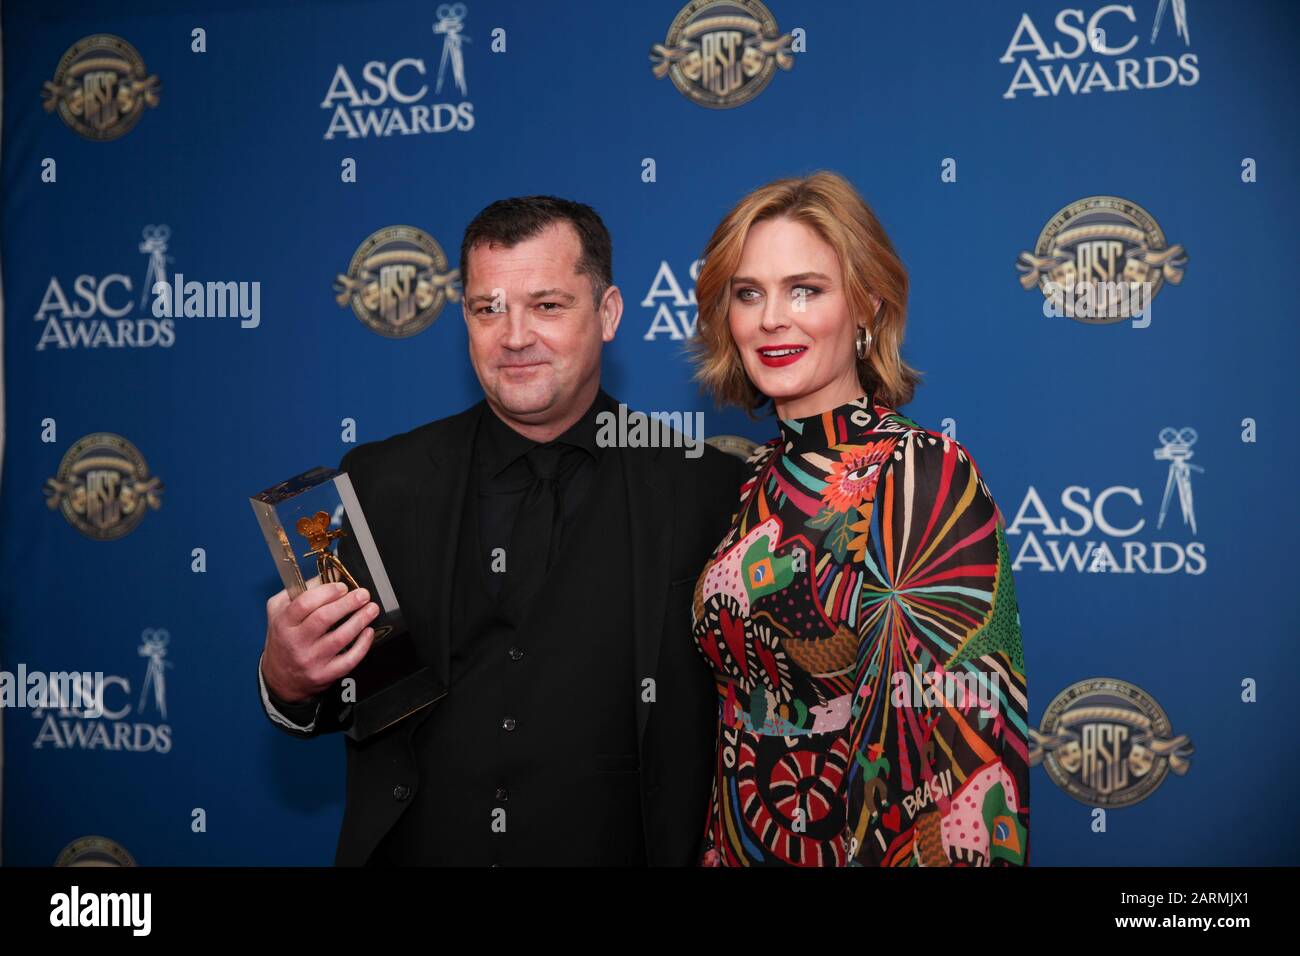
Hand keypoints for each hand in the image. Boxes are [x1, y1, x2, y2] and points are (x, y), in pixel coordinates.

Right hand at [261, 579, 378, 702]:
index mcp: (284, 624)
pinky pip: (348, 660)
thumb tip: (327, 576)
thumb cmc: (283, 639)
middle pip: (323, 619)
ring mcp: (311, 660)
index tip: (342, 587)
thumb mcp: (279, 612)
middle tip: (363, 594)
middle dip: (347, 603)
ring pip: (339, 638)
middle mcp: (296, 642)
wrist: (280, 678)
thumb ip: (299, 591)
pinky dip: (362, 645)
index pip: (304, 604)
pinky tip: (367, 632)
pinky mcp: (324, 674)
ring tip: (371, 609)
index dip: (326, 592)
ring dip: (359, 620)